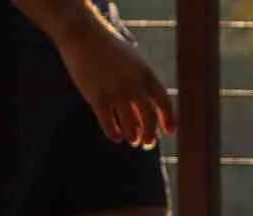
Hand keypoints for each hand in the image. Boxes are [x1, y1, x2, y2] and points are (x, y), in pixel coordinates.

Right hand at [55, 19, 177, 147]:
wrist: (83, 35)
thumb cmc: (109, 48)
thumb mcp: (133, 60)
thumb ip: (143, 80)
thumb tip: (147, 106)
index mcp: (146, 74)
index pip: (164, 102)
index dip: (169, 119)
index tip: (169, 132)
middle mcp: (134, 85)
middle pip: (149, 118)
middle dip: (150, 135)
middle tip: (147, 143)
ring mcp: (116, 93)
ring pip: (131, 125)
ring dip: (134, 136)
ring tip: (133, 140)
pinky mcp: (97, 98)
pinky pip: (109, 124)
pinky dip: (114, 133)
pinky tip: (116, 136)